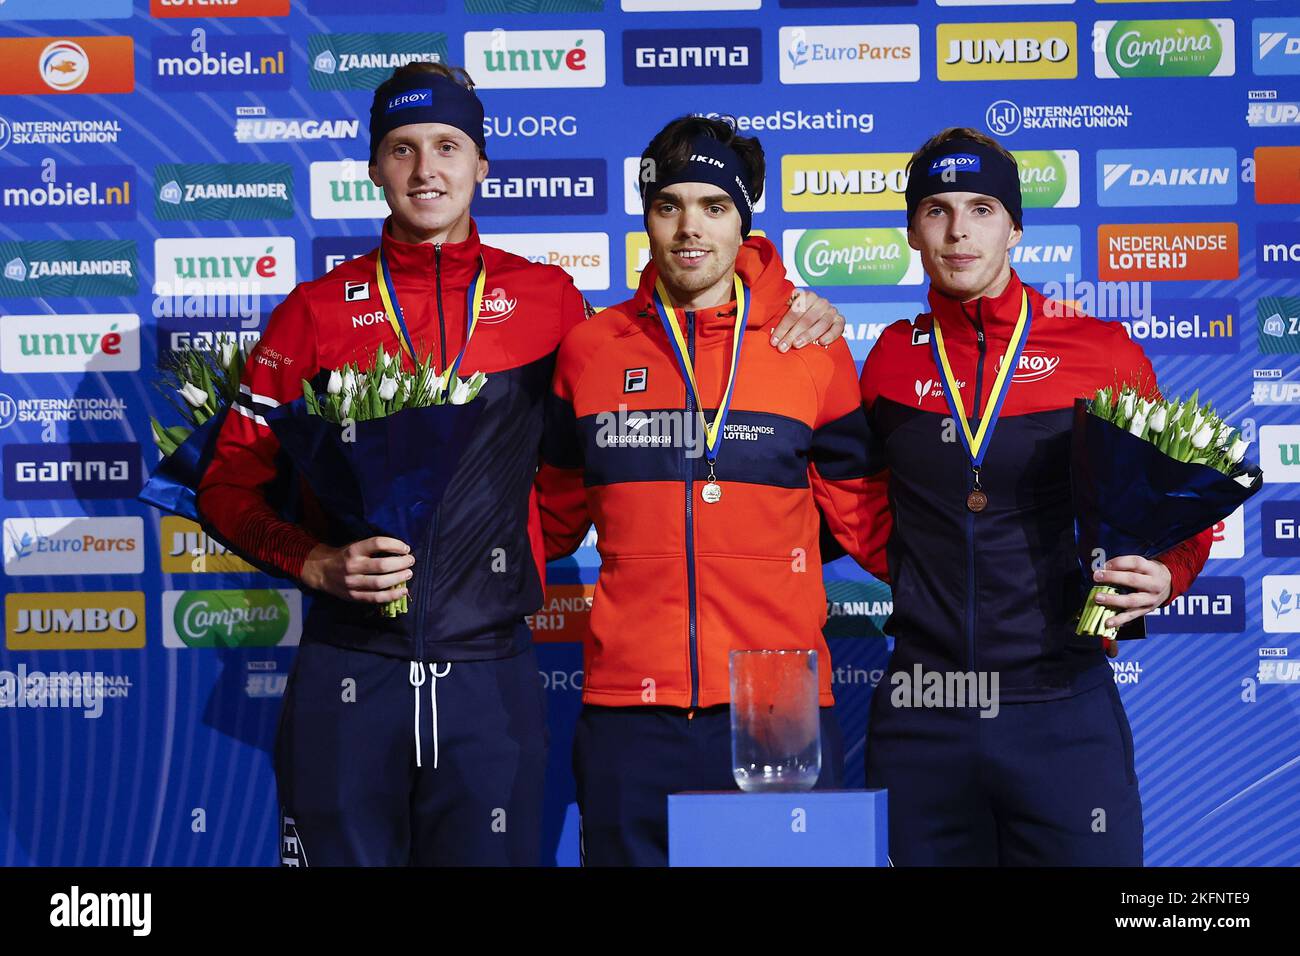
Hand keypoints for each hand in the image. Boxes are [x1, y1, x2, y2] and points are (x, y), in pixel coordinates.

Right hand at [300, 536, 414, 604]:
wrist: (322, 571)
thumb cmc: (345, 556)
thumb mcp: (355, 546)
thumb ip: (373, 548)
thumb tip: (402, 550)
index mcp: (354, 550)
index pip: (377, 543)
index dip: (395, 545)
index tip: (406, 548)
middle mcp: (352, 566)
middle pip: (382, 565)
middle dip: (401, 563)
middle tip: (410, 561)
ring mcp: (352, 583)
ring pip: (380, 583)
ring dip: (398, 578)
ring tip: (408, 574)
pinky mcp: (354, 596)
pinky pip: (376, 598)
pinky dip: (392, 596)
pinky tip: (403, 591)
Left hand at [769, 290, 844, 351]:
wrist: (819, 317)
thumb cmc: (798, 318)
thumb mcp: (789, 312)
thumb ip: (780, 315)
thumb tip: (764, 322)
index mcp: (806, 296)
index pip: (793, 312)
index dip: (782, 327)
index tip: (774, 341)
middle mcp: (820, 301)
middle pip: (805, 319)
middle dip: (792, 334)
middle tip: (782, 348)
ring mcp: (831, 310)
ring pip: (820, 323)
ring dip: (808, 335)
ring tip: (797, 345)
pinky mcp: (840, 320)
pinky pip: (837, 328)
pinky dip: (831, 335)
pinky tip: (822, 343)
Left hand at [1092, 556, 1171, 649]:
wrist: (1168, 586)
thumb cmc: (1149, 573)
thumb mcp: (1144, 565)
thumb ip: (1127, 566)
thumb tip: (1104, 569)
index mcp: (1152, 569)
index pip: (1136, 563)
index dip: (1119, 563)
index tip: (1105, 565)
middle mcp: (1153, 584)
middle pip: (1133, 580)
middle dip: (1113, 578)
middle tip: (1097, 577)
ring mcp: (1150, 599)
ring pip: (1131, 600)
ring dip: (1113, 600)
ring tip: (1098, 598)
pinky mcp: (1146, 610)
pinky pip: (1131, 616)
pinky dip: (1119, 620)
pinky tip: (1107, 622)